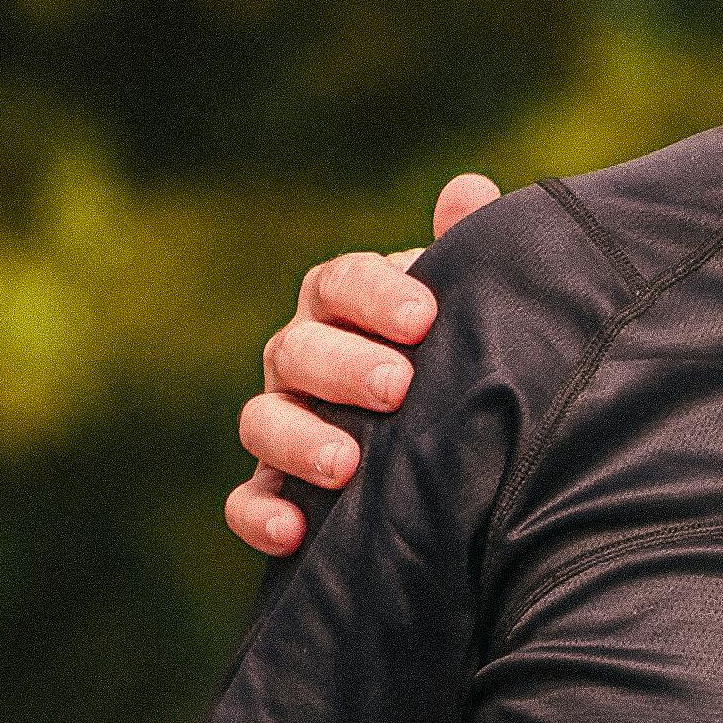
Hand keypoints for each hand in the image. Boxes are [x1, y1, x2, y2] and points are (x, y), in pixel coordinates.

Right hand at [223, 171, 502, 557]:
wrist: (465, 448)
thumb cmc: (461, 354)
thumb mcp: (474, 307)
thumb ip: (469, 252)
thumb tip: (468, 189)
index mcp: (346, 305)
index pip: (341, 282)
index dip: (375, 295)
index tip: (425, 316)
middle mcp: (303, 357)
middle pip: (297, 349)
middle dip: (342, 367)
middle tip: (397, 387)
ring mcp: (285, 423)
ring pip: (262, 421)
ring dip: (299, 441)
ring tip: (347, 464)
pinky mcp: (279, 491)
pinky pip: (247, 500)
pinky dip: (260, 515)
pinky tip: (295, 532)